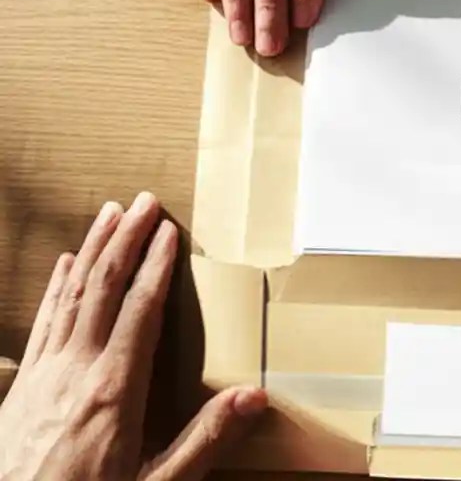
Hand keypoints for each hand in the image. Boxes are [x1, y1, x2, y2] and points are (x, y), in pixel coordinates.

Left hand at [0, 193, 266, 479]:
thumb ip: (204, 441)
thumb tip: (255, 398)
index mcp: (115, 390)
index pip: (140, 310)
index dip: (157, 265)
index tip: (169, 230)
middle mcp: (76, 370)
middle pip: (102, 288)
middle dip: (124, 240)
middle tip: (143, 201)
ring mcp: (44, 374)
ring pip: (69, 295)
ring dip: (91, 251)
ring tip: (107, 215)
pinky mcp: (23, 387)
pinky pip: (43, 322)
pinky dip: (56, 289)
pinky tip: (62, 267)